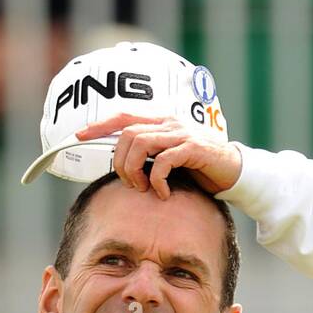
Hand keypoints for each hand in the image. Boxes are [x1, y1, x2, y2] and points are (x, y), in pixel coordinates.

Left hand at [74, 112, 242, 198]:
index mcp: (160, 123)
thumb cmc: (199, 169)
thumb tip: (122, 167)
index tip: (79, 136)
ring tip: (143, 189)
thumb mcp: (168, 161)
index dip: (99, 125)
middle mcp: (168, 123)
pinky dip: (157, 181)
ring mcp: (181, 134)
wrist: (233, 171)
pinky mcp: (193, 149)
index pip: (123, 117)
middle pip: (127, 134)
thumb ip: (148, 157)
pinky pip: (163, 162)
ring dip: (134, 171)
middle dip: (120, 162)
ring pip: (140, 143)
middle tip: (129, 184)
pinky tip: (163, 194)